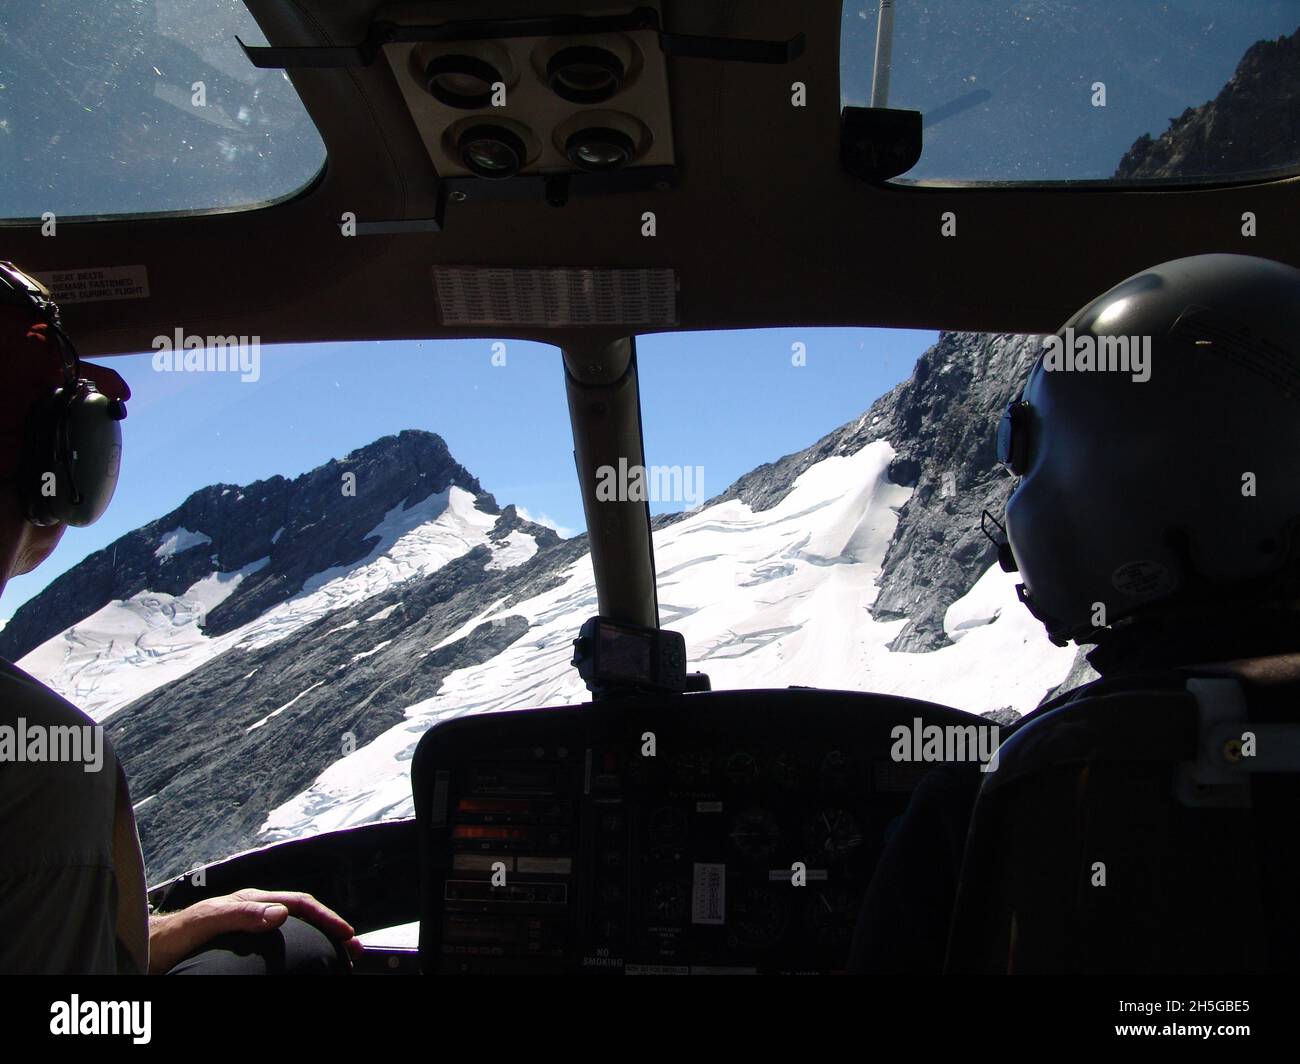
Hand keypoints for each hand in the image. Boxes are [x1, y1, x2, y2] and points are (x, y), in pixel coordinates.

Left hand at [147, 888, 364, 974]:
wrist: (145, 947)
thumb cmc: (171, 936)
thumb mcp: (205, 922)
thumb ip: (240, 914)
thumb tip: (281, 913)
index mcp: (249, 900)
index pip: (299, 903)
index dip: (326, 918)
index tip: (346, 934)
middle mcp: (253, 908)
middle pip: (303, 912)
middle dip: (331, 926)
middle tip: (353, 947)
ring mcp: (248, 922)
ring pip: (295, 925)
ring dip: (319, 936)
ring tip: (338, 952)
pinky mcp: (242, 938)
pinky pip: (281, 937)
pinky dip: (302, 942)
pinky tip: (305, 955)